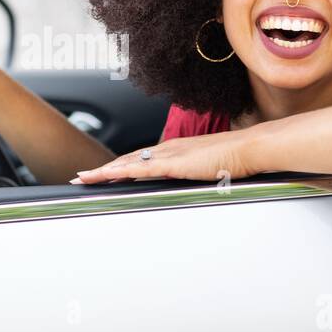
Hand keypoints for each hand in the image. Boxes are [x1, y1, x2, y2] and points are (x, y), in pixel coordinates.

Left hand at [70, 130, 255, 184]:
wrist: (250, 148)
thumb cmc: (237, 158)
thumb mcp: (210, 169)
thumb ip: (196, 175)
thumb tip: (193, 183)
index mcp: (176, 150)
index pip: (140, 159)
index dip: (119, 165)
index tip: (102, 172)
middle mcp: (168, 149)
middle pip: (128, 160)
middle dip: (103, 169)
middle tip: (82, 178)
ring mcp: (170, 154)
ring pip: (128, 163)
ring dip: (104, 171)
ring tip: (84, 179)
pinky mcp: (175, 163)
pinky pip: (141, 169)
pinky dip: (121, 172)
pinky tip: (107, 176)